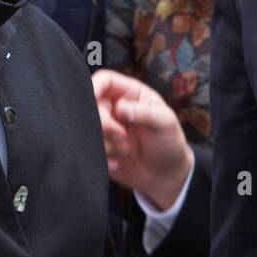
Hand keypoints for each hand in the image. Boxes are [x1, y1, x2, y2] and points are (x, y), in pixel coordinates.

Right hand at [91, 69, 193, 210]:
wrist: (165, 176)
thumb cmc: (169, 143)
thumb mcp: (165, 123)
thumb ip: (144, 113)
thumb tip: (120, 107)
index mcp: (130, 93)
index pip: (104, 80)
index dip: (94, 87)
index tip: (93, 102)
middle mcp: (114, 108)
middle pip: (91, 105)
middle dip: (105, 124)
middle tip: (123, 137)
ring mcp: (105, 129)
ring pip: (87, 129)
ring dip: (106, 144)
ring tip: (126, 151)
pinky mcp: (99, 148)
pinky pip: (87, 149)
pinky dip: (101, 157)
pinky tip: (117, 163)